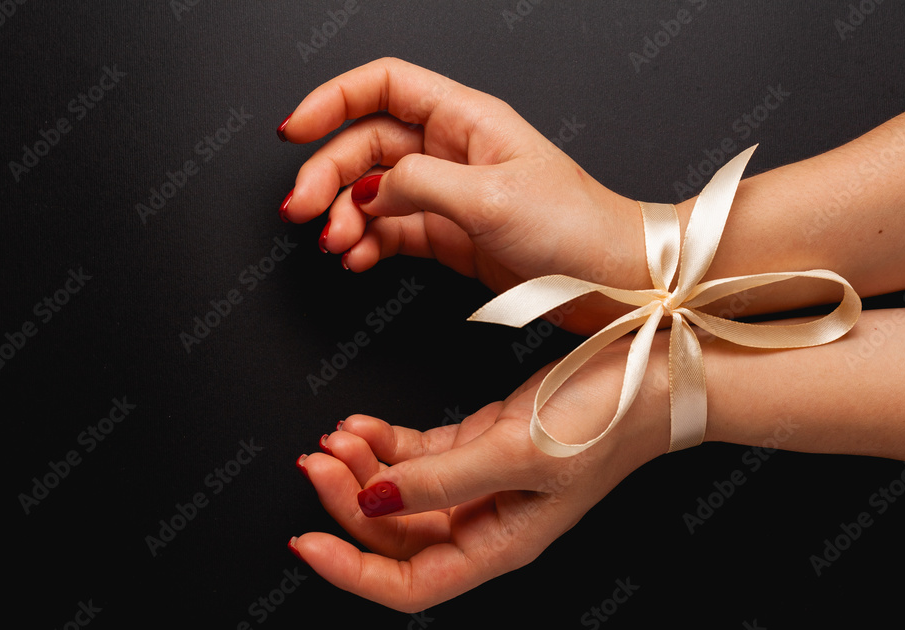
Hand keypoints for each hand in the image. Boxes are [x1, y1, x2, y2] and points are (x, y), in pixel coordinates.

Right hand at [278, 57, 647, 333]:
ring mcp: (449, 194)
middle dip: (329, 174)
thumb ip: (420, 185)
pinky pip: (393, 229)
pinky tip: (357, 259)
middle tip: (302, 212)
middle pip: (367, 144)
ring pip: (375, 191)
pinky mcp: (451, 234)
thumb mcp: (492, 198)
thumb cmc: (574, 227)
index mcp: (466, 119)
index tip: (294, 132)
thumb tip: (368, 190)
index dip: (332, 101)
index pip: (383, 87)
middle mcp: (453, 150)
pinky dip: (368, 242)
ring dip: (345, 216)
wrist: (610, 279)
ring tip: (336, 245)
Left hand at [290, 335, 669, 611]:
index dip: (351, 571)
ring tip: (335, 434)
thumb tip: (372, 502)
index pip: (409, 584)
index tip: (305, 539)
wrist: (648, 375)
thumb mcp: (518, 453)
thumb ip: (441, 481)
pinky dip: (384, 443)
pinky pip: (416, 456)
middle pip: (395, 534)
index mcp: (500, 544)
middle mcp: (485, 522)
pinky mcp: (479, 445)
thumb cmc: (602, 421)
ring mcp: (480, 483)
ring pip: (400, 494)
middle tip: (316, 459)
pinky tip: (361, 424)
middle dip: (347, 500)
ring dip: (361, 468)